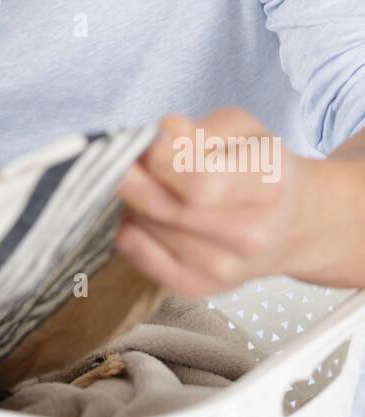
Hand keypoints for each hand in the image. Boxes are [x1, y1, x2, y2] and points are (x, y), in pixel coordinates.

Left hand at [113, 107, 306, 295]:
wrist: (289, 223)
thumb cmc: (258, 168)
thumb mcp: (242, 130)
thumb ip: (201, 129)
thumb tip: (164, 135)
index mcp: (268, 183)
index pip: (202, 180)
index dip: (160, 158)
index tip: (146, 142)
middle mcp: (250, 234)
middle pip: (166, 207)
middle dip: (133, 177)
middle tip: (128, 158)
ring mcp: (223, 267)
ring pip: (145, 226)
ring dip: (133, 199)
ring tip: (150, 184)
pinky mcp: (196, 286)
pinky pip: (135, 251)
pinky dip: (129, 226)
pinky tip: (146, 212)